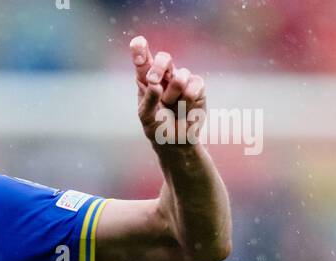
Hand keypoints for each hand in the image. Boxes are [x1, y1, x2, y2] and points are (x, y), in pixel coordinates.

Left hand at [130, 35, 206, 149]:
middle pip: (164, 58)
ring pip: (180, 77)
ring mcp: (182, 79)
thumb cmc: (158, 128)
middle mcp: (164, 75)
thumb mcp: (147, 118)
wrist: (176, 143)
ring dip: (174, 97)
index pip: (143, 59)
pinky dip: (187, 103)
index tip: (138, 43)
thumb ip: (148, 101)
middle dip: (158, 68)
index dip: (140, 49)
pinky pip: (194, 88)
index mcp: (147, 79)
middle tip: (153, 81)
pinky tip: (185, 111)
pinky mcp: (197, 86)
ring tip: (172, 107)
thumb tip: (155, 84)